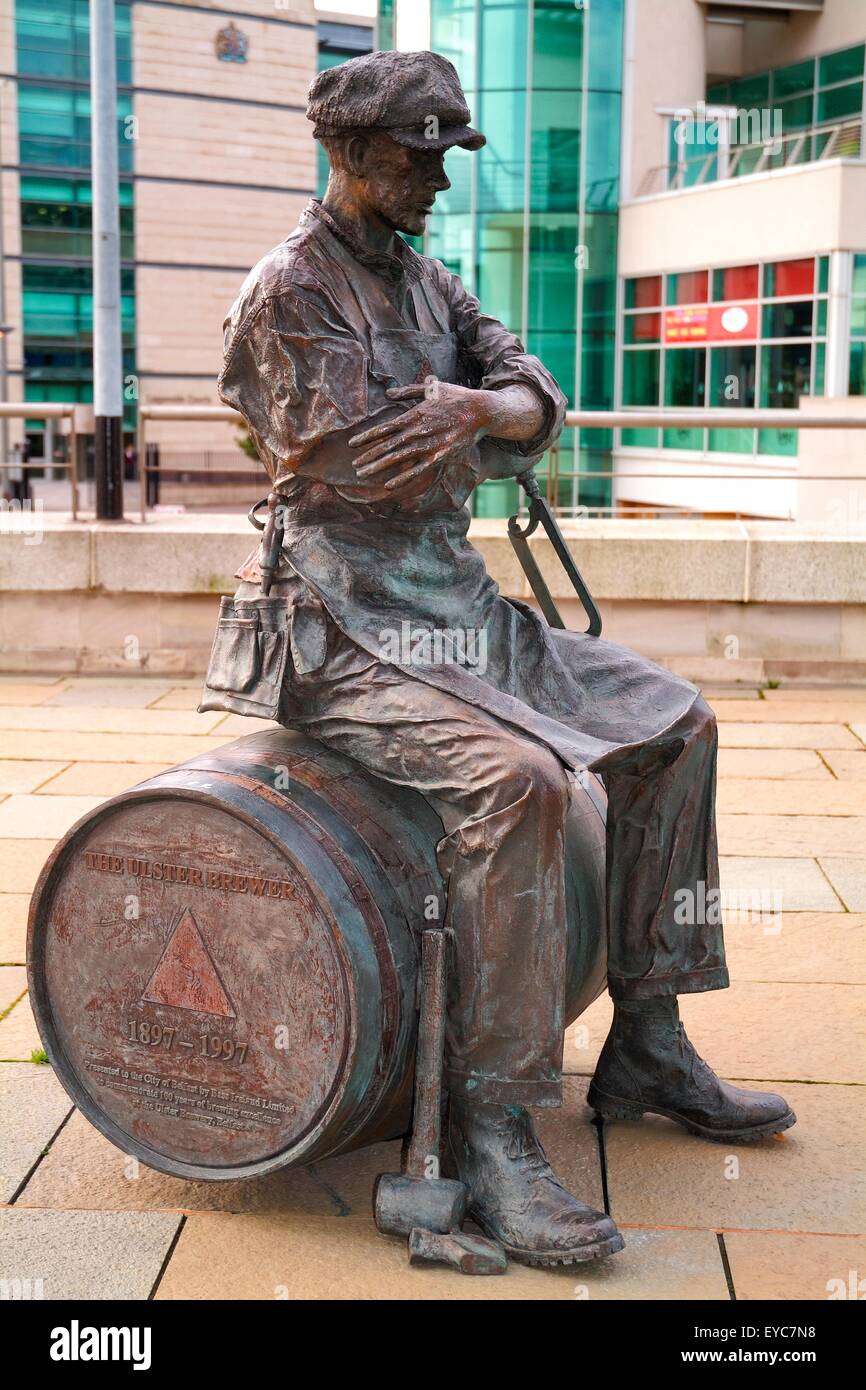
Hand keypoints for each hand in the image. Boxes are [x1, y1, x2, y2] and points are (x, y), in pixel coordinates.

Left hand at [347, 383, 492, 495]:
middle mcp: (418, 431)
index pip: (384, 428)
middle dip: (368, 456)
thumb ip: (408, 391)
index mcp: (414, 415)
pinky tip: (389, 485)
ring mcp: (428, 445)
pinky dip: (402, 478)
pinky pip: (417, 470)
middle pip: (387, 446)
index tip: (352, 444)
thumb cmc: (456, 397)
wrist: (481, 411)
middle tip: (354, 466)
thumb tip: (388, 393)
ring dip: (378, 467)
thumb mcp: (431, 388)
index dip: (367, 437)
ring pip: (398, 459)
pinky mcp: (440, 456)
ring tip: (363, 475)